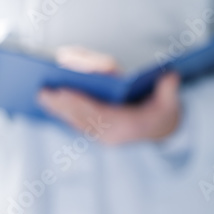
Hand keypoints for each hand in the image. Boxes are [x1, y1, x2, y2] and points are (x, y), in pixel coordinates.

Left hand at [37, 45, 180, 143]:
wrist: (166, 131)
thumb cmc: (165, 111)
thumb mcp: (171, 100)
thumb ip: (169, 89)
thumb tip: (170, 76)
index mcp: (131, 125)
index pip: (101, 114)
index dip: (81, 102)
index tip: (63, 91)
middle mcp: (116, 134)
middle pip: (84, 118)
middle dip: (63, 105)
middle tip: (44, 92)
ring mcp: (106, 137)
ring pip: (78, 123)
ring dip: (59, 110)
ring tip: (42, 96)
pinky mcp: (99, 136)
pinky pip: (79, 125)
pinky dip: (65, 114)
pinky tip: (52, 104)